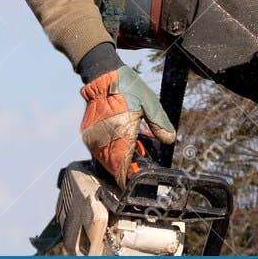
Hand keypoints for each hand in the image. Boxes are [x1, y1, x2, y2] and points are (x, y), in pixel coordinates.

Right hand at [79, 66, 176, 187]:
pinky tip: (118, 145)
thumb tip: (170, 139)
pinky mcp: (88, 132)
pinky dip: (108, 152)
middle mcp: (105, 136)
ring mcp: (94, 135)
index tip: (132, 183)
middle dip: (123, 170)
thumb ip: (159, 123)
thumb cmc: (128, 87)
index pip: (122, 163)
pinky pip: (98, 149)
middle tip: (134, 171)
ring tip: (129, 157)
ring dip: (115, 162)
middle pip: (112, 165)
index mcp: (121, 131)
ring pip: (104, 159)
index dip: (127, 176)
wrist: (103, 75)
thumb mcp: (150, 102)